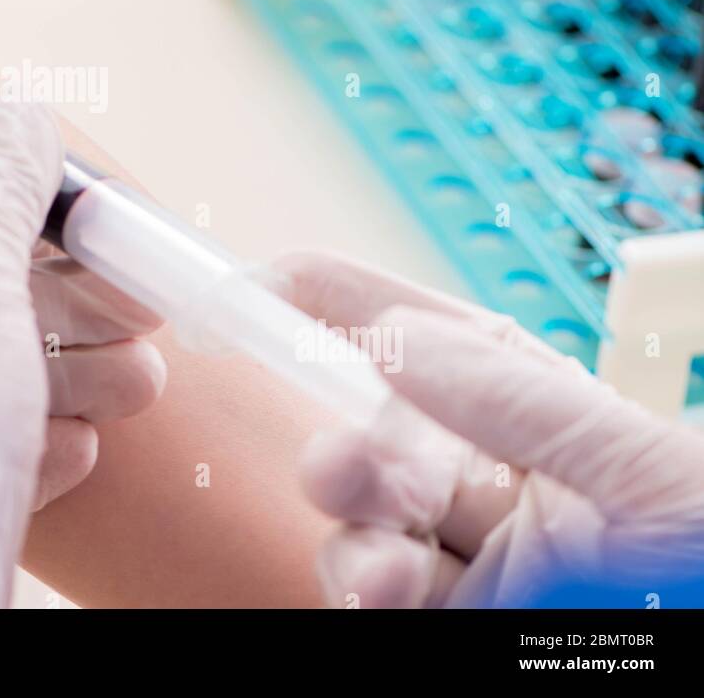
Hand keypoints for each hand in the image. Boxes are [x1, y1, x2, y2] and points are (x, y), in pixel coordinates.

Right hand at [272, 252, 703, 607]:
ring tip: (384, 567)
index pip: (428, 336)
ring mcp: (481, 558)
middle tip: (341, 470)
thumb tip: (398, 337)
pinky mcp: (464, 622)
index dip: (340, 302)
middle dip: (349, 448)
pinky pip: (385, 598)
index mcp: (549, 413)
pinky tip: (384, 593)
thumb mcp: (642, 465)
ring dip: (357, 532)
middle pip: (385, 441)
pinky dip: (366, 591)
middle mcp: (504, 479)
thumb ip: (516, 399)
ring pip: (372, 527)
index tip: (261, 283)